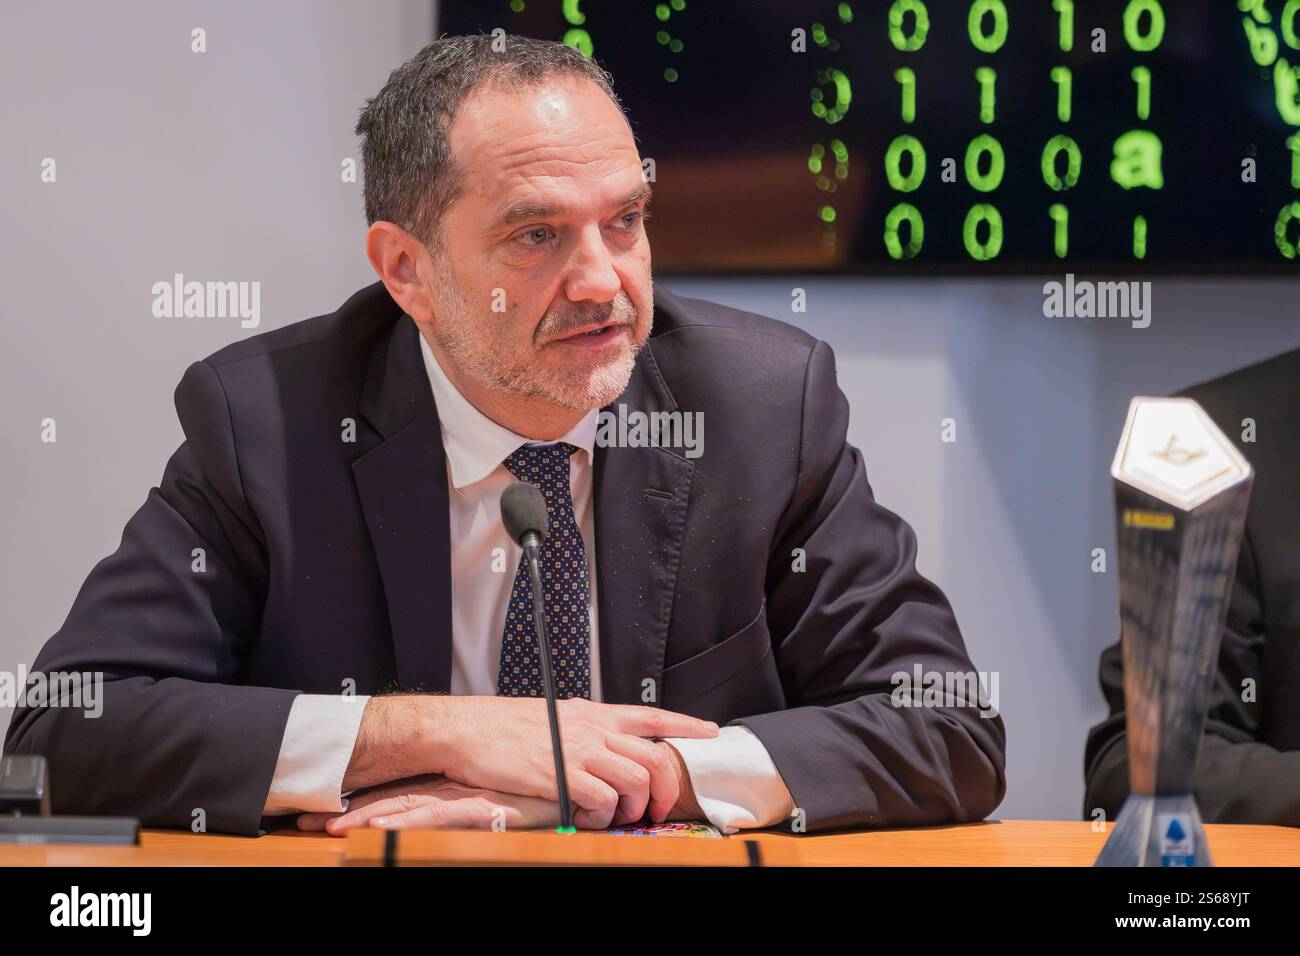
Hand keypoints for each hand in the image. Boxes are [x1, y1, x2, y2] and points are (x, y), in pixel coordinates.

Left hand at [297, 775, 572, 834]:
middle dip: (349, 811)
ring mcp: (462, 797)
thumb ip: (494, 790)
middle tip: (305, 823)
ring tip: (327, 829)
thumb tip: (480, 797)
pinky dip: (402, 824)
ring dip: (365, 818)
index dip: (366, 800)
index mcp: (456, 783)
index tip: (326, 810)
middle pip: (392, 800)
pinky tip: (375, 828)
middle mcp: (452, 787)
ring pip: (403, 809)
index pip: (403, 793)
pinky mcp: (476, 807)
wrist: (574, 764)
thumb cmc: (547, 772)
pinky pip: (433, 818)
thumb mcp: (514, 785)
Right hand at [343, 695, 718, 829]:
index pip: (652, 715)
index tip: (709, 733)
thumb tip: (604, 747)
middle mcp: (594, 729)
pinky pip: (603, 801)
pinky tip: (588, 817)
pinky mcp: (562, 776)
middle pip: (654, 757)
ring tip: (618, 816)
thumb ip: (584, 729)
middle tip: (658, 809)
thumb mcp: (554, 716)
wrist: (468, 730)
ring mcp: (580, 752)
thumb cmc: (505, 727)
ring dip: (634, 808)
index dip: (685, 726)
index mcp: (594, 713)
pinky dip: (603, 816)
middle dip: (666, 788)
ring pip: (635, 781)